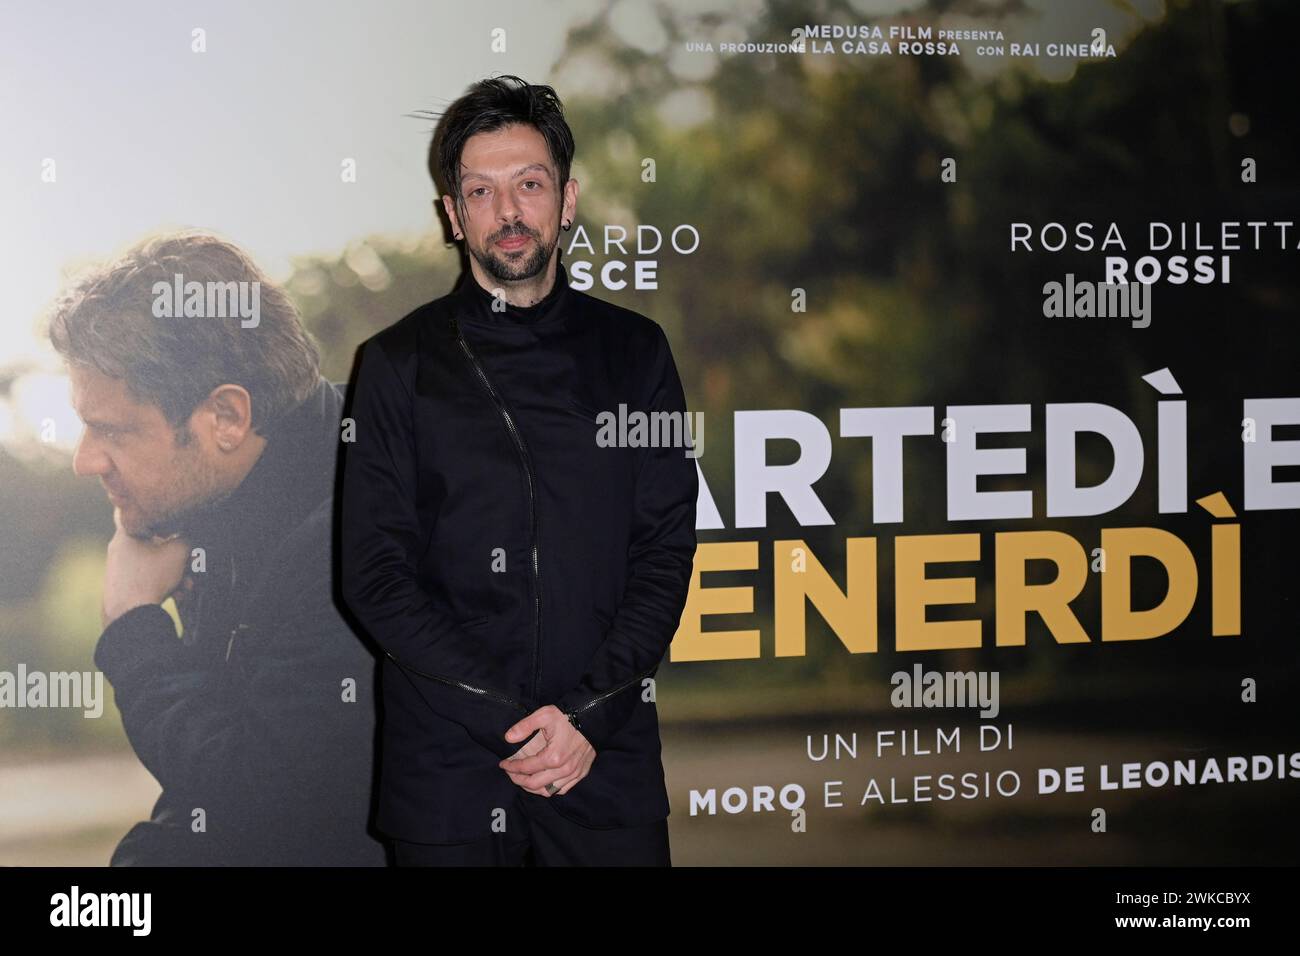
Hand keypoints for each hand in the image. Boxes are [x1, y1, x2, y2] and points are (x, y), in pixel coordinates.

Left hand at [101, 507, 190, 627]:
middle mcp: (118, 549)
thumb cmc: (150, 577)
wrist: (128, 614)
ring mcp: (117, 568)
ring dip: (173, 572)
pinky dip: (162, 583)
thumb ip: (188, 537)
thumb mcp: (178, 552)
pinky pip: (146, 577)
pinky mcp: (120, 586)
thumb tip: (194, 530)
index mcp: (126, 534)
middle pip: (152, 542)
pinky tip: (177, 594)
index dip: (145, 505)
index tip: (157, 504)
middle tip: (193, 562)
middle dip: (176, 553)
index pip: (131, 510)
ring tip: (187, 586)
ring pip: (152, 562)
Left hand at [499, 705, 594, 796]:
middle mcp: (563, 770)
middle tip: (510, 773)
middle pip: (534, 784)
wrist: (593, 717)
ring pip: (548, 791)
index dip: (511, 767)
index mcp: (553, 757)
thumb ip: (525, 726)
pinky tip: (543, 782)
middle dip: (518, 780)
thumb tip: (508, 738)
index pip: (525, 768)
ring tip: (524, 779)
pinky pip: (562, 790)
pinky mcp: (581, 773)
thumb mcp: (544, 715)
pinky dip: (549, 789)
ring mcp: (573, 773)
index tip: (503, 764)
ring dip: (532, 787)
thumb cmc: (568, 716)